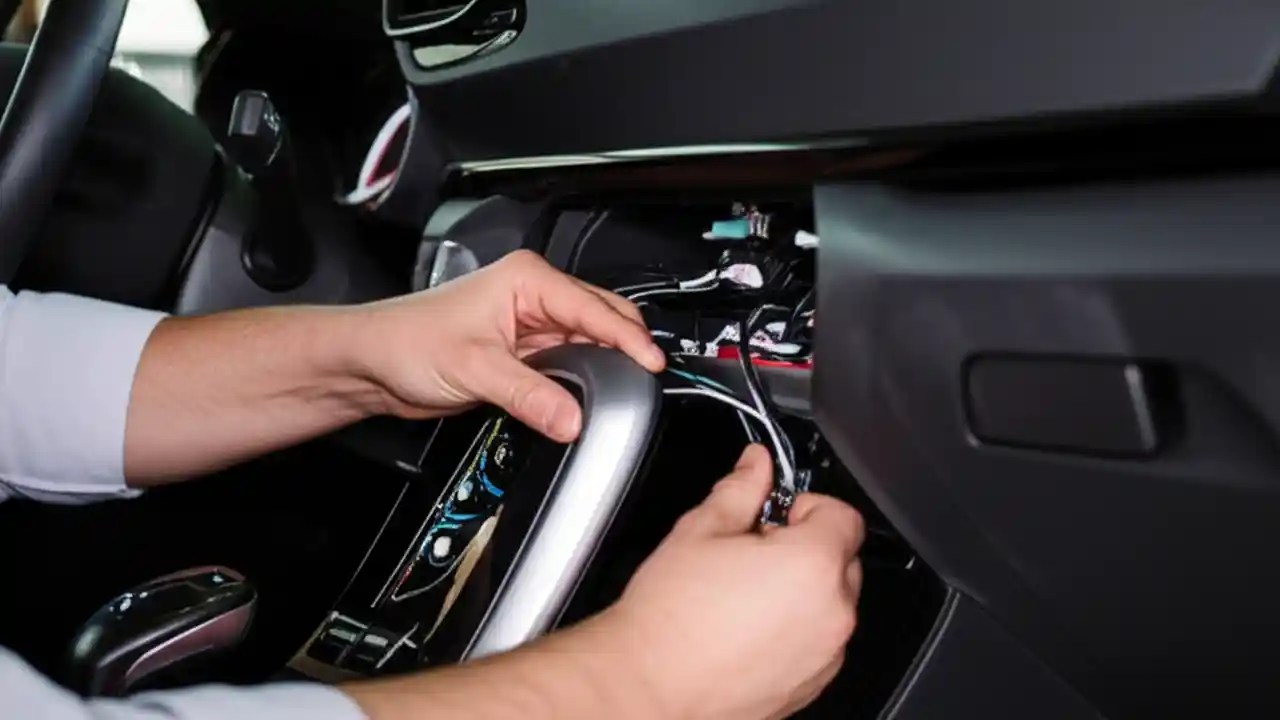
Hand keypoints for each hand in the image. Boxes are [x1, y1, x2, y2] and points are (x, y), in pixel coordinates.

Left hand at [351, 250, 664, 440]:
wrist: (372, 362)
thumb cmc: (407, 342)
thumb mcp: (476, 370)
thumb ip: (530, 396)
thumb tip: (573, 419)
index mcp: (527, 279)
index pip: (595, 307)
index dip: (628, 337)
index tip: (651, 364)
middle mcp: (532, 295)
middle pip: (601, 318)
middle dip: (625, 346)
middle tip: (645, 381)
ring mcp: (530, 324)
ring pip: (587, 342)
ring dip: (604, 364)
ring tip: (623, 391)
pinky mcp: (523, 352)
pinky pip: (568, 363)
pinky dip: (583, 378)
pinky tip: (590, 396)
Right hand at [602, 445, 864, 719]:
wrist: (646, 685)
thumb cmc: (670, 617)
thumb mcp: (701, 531)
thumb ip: (740, 489)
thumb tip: (756, 465)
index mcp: (812, 565)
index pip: (843, 515)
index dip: (807, 507)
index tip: (776, 516)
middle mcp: (832, 613)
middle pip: (841, 560)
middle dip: (803, 549)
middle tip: (751, 554)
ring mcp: (825, 655)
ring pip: (829, 604)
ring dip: (801, 592)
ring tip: (742, 596)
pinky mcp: (810, 686)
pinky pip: (817, 643)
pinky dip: (794, 632)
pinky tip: (745, 630)